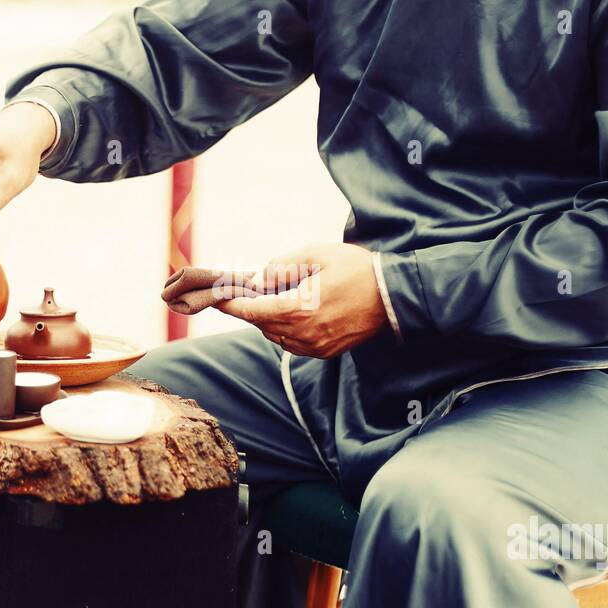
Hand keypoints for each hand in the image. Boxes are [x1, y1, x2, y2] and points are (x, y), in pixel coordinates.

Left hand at [217, 243, 387, 358]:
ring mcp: (316, 347)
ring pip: (277, 336)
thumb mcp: (315, 255)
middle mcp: (303, 334)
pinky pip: (295, 344)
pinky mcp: (327, 352)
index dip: (230, 305)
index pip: (251, 312)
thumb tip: (258, 281)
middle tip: (250, 290)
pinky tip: (297, 312)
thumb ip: (281, 267)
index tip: (216, 297)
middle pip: (262, 324)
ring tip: (278, 298)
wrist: (392, 293)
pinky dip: (288, 330)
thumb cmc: (354, 268)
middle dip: (253, 307)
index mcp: (297, 310)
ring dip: (271, 319)